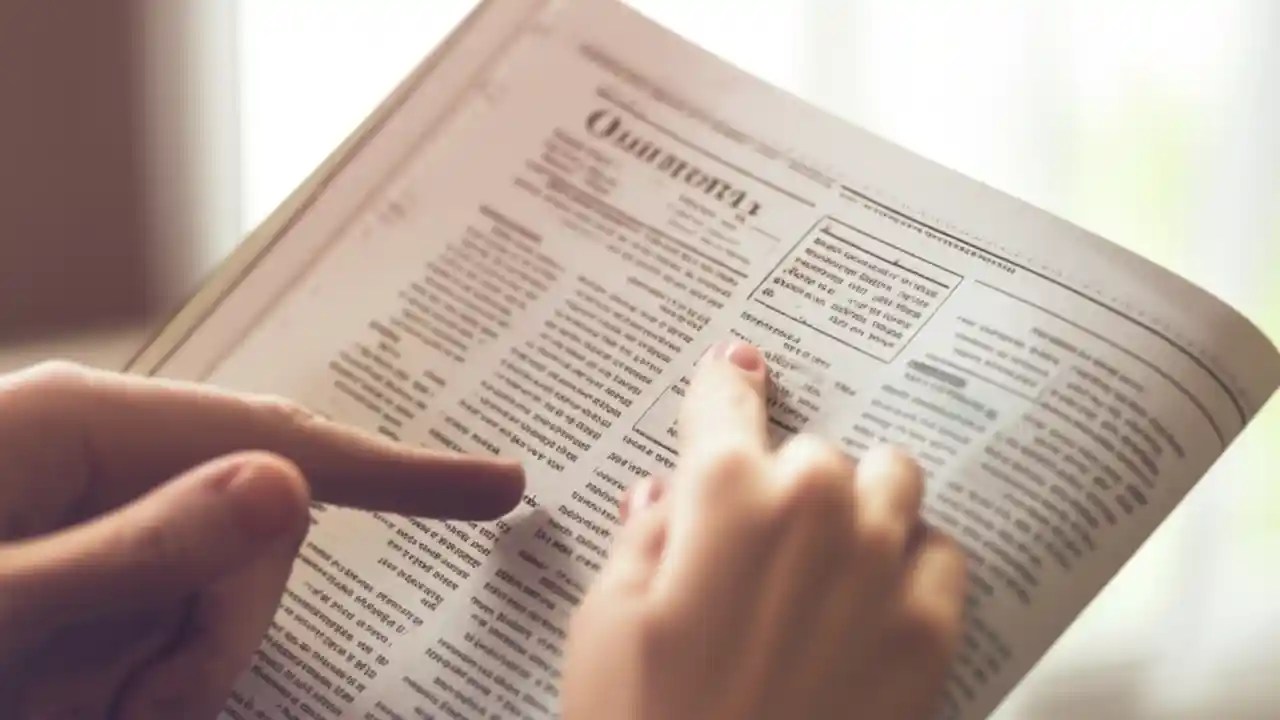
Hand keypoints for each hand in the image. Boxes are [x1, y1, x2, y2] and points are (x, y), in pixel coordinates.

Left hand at [0, 362, 523, 718]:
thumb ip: (138, 551)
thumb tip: (282, 485)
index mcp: (82, 426)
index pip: (280, 443)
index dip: (406, 473)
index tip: (503, 487)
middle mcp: (105, 457)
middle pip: (258, 538)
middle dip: (208, 639)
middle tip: (118, 707)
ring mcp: (101, 519)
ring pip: (223, 599)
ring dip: (167, 678)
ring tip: (66, 710)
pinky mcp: (93, 573)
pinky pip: (181, 629)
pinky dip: (152, 684)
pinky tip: (74, 701)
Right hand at [562, 342, 966, 719]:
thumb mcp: (604, 625)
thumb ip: (642, 540)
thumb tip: (664, 496)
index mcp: (722, 498)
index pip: (725, 404)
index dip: (726, 383)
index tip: (736, 368)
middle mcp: (813, 511)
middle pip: (813, 452)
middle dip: (783, 481)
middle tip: (757, 535)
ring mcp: (881, 567)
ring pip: (893, 478)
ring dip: (860, 500)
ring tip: (830, 551)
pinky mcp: (931, 632)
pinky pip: (943, 554)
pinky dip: (913, 561)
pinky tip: (877, 597)